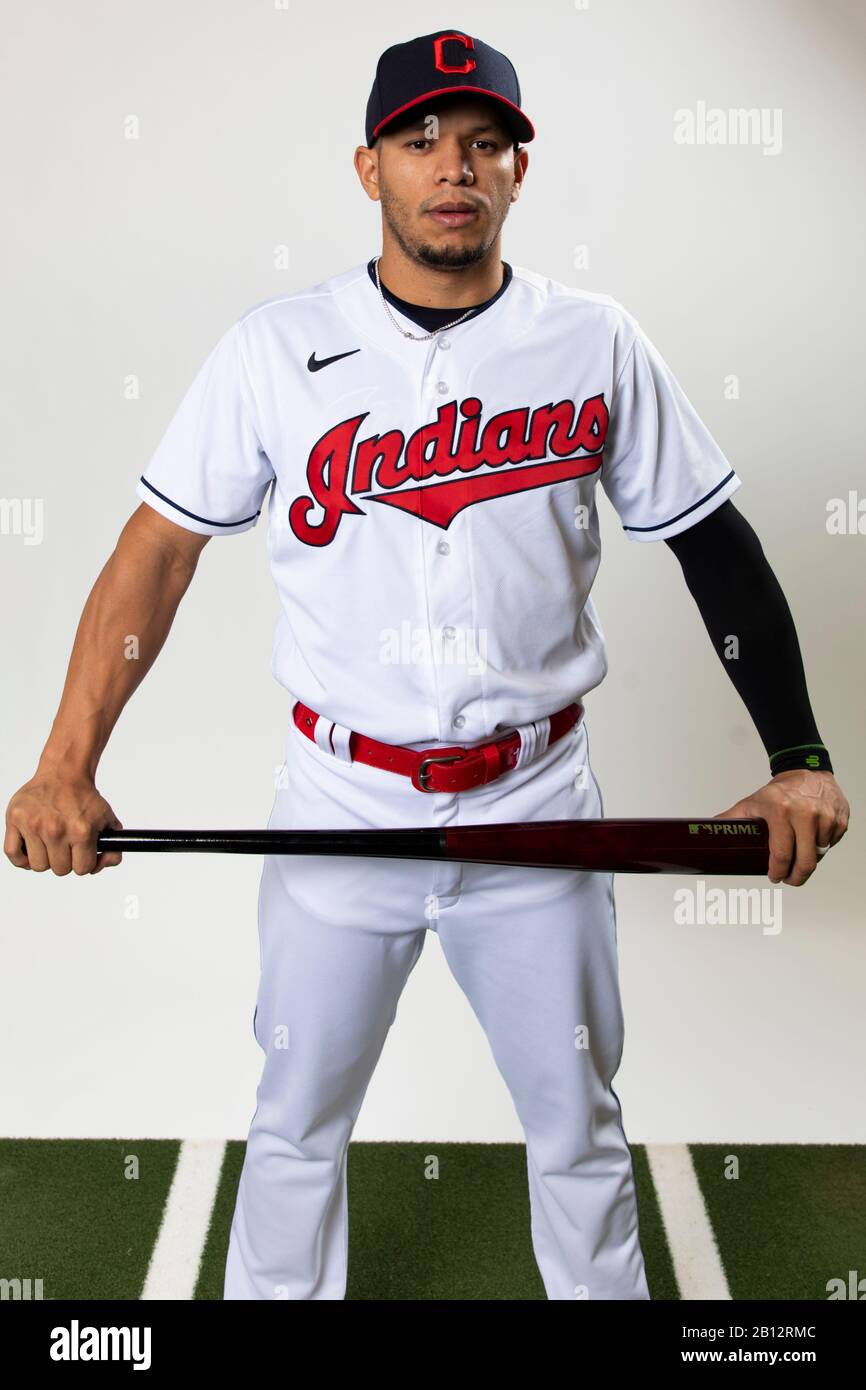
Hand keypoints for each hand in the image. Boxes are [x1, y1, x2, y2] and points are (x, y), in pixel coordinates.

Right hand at [4, 772, 123, 875]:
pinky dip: (21, 857)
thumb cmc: (83, 796)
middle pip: (60, 870)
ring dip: (45, 859)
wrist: (64, 772)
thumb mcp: (107, 819)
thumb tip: (104, 863)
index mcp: (80, 830)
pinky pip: (13, 853)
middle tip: (66, 846)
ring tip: (50, 845)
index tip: (82, 854)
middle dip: (66, 860)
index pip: (82, 869)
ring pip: (38, 866)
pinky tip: (32, 849)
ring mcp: (34, 825)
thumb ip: (113, 847)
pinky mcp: (16, 819)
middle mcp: (56, 830)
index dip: (85, 863)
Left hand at [714, 769, 849, 885]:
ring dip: (810, 859)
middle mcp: (806, 814)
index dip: (777, 872)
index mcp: (780, 811)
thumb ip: (730, 819)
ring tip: (799, 853)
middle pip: (805, 862)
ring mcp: (826, 817)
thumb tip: (708, 831)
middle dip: (796, 878)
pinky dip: (822, 847)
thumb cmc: (778, 792)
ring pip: (820, 855)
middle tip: (790, 879)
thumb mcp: (751, 803)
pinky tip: (813, 839)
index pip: (781, 854)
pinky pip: (832, 844)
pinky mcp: (840, 819)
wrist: (807, 770)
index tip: (774, 877)